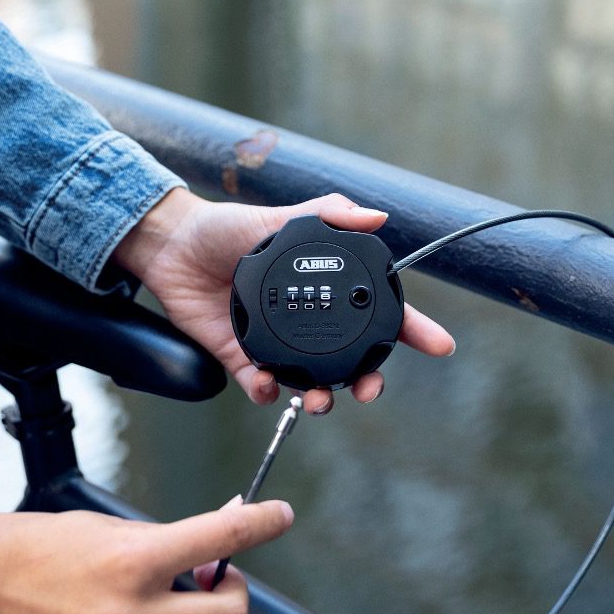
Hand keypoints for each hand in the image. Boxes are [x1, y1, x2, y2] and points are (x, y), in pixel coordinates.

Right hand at [0, 499, 292, 613]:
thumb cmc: (32, 548)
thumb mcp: (104, 526)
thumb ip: (168, 537)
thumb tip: (226, 524)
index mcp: (131, 560)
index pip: (221, 537)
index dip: (263, 522)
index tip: (280, 515)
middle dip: (235, 593)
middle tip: (216, 578)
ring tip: (194, 612)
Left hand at [112, 189, 455, 413]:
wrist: (173, 245)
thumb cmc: (228, 227)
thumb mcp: (282, 214)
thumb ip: (329, 212)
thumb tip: (378, 217)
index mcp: (323, 287)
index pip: (375, 311)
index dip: (410, 329)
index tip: (439, 345)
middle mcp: (305, 319)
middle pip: (351, 359)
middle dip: (369, 380)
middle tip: (371, 390)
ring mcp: (275, 341)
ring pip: (311, 382)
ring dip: (323, 398)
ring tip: (321, 401)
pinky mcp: (240, 357)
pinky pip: (261, 385)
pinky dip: (268, 392)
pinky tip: (267, 386)